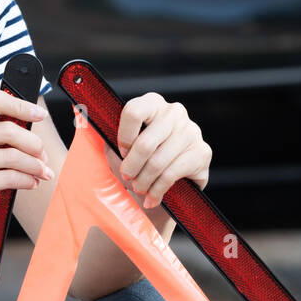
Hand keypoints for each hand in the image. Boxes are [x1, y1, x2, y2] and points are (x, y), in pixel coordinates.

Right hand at [0, 87, 53, 229]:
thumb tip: (28, 127)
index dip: (20, 105)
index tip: (39, 115)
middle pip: (8, 131)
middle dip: (34, 143)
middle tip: (42, 154)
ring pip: (12, 157)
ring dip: (34, 165)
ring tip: (42, 172)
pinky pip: (9, 178)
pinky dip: (26, 180)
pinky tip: (30, 183)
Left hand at [107, 93, 210, 208]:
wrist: (169, 187)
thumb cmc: (140, 163)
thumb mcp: (121, 149)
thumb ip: (111, 140)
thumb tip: (97, 129)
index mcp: (153, 103)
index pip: (134, 111)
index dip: (124, 137)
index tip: (122, 153)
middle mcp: (175, 113)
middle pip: (145, 143)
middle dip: (131, 167)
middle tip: (127, 177)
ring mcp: (191, 131)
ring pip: (158, 162)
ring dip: (143, 182)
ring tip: (139, 189)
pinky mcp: (202, 152)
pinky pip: (172, 174)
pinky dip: (157, 190)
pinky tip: (152, 197)